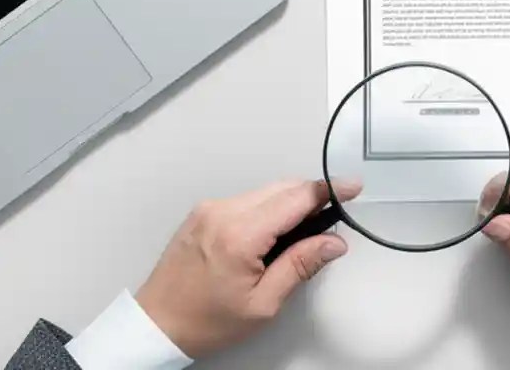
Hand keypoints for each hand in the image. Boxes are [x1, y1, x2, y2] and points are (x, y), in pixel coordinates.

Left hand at [136, 179, 360, 357]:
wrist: (157, 323)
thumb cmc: (206, 321)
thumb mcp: (263, 304)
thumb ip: (300, 266)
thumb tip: (333, 242)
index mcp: (239, 235)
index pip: (295, 199)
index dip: (328, 191)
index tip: (352, 187)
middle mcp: (223, 212)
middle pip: (281, 188)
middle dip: (311, 197)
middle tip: (332, 219)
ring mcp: (209, 209)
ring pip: (264, 192)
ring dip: (288, 204)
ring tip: (300, 235)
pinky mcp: (202, 212)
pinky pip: (246, 200)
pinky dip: (266, 209)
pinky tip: (272, 234)